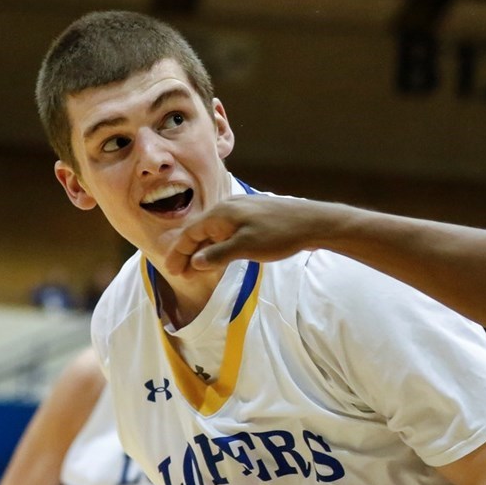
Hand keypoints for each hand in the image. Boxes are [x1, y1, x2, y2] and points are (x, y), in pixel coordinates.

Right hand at [163, 195, 335, 276]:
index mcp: (221, 214)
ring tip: (197, 271)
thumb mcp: (245, 248)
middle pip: (200, 232)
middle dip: (188, 254)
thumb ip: (218, 255)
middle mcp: (228, 209)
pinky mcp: (254, 219)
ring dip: (204, 251)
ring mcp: (241, 213)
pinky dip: (219, 247)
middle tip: (181, 275)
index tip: (171, 271)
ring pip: (214, 233)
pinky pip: (228, 233)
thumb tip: (195, 262)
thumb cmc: (279, 234)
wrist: (313, 223)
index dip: (178, 253)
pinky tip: (220, 259)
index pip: (190, 233)